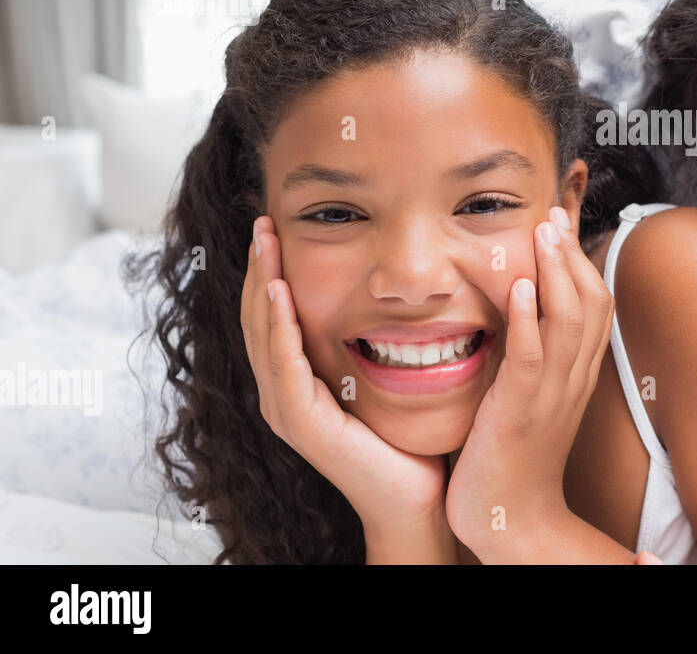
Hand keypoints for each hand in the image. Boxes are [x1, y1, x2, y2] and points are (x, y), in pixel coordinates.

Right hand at [241, 215, 455, 561]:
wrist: (418, 496)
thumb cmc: (409, 436)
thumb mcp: (388, 372)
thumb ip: (378, 334)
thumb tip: (399, 285)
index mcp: (299, 380)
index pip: (274, 314)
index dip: (270, 270)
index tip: (277, 224)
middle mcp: (283, 392)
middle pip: (257, 318)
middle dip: (258, 267)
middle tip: (262, 221)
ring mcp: (287, 409)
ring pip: (262, 334)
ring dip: (261, 284)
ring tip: (263, 242)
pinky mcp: (302, 423)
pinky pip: (284, 365)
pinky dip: (280, 326)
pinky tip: (280, 292)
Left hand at [445, 206, 614, 561]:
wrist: (511, 517)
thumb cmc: (513, 455)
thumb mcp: (530, 394)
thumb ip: (531, 352)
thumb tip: (518, 307)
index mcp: (576, 373)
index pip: (595, 304)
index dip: (582, 259)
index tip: (561, 220)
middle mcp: (572, 378)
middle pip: (592, 303)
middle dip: (573, 253)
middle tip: (554, 212)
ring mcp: (551, 394)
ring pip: (569, 321)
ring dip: (558, 271)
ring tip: (544, 231)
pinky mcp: (522, 411)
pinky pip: (532, 358)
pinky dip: (530, 319)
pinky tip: (522, 287)